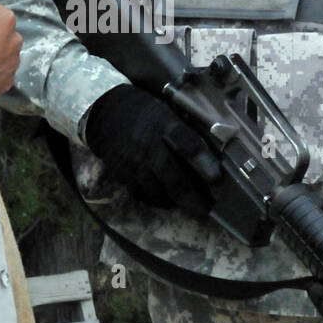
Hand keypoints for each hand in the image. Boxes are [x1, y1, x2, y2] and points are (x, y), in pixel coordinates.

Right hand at [85, 84, 221, 219]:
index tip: (216, 178)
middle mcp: (149, 146)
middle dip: (193, 198)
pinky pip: (142, 194)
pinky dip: (157, 200)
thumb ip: (185, 131)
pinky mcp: (123, 174)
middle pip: (173, 177)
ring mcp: (134, 163)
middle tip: (208, 211)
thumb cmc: (145, 111)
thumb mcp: (167, 111)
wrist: (107, 113)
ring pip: (158, 192)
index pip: (186, 144)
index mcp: (165, 125)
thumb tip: (213, 151)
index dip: (202, 161)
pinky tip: (168, 201)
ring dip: (177, 203)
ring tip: (193, 208)